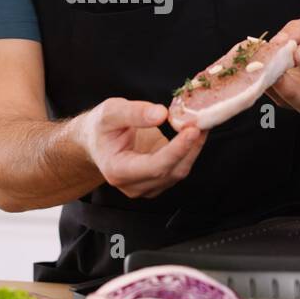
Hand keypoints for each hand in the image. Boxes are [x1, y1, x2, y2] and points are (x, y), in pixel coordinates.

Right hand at [75, 98, 207, 198]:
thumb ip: (134, 113)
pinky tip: (193, 132)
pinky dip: (189, 150)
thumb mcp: (110, 112)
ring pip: (179, 171)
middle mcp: (133, 185)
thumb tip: (161, 114)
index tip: (192, 130)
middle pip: (171, 171)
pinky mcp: (158, 181)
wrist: (96, 141)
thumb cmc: (101, 127)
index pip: (154, 166)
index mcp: (118, 170)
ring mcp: (147, 186)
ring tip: (201, 122)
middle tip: (202, 120)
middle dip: (190, 146)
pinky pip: (179, 167)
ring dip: (194, 148)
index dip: (176, 150)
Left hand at [265, 16, 299, 116]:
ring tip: (262, 69)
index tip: (299, 53)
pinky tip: (257, 69)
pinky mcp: (292, 102)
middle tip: (274, 71)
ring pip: (292, 105)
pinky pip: (278, 98)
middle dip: (291, 90)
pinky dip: (265, 84)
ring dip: (274, 89)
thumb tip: (279, 41)